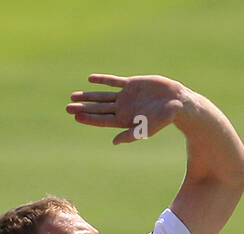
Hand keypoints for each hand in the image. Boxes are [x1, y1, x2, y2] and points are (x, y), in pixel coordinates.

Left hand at [66, 73, 185, 145]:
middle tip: (67, 107)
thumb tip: (114, 142)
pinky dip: (102, 80)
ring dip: (88, 95)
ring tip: (73, 95)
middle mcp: (122, 109)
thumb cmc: (162, 119)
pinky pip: (113, 82)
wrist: (176, 103)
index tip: (75, 116)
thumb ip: (130, 135)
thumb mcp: (145, 128)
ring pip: (102, 96)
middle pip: (98, 108)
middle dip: (83, 107)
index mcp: (123, 121)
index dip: (88, 118)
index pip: (101, 120)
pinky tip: (91, 80)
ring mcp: (126, 96)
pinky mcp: (131, 84)